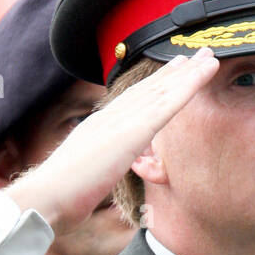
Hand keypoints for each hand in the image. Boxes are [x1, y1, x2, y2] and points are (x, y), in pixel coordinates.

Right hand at [10, 48, 218, 234]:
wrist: (45, 197)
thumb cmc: (57, 198)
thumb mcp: (82, 178)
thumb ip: (95, 171)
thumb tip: (98, 178)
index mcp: (99, 128)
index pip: (132, 102)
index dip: (154, 86)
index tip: (173, 72)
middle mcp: (110, 117)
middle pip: (149, 89)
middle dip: (175, 72)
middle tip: (198, 56)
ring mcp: (120, 122)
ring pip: (162, 91)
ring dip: (189, 73)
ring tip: (209, 58)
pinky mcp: (131, 132)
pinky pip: (167, 105)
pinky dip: (188, 87)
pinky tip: (204, 74)